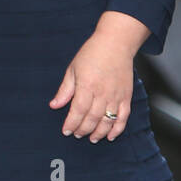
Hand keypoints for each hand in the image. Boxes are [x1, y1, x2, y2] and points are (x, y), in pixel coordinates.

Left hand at [49, 12, 149, 142]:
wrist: (116, 43)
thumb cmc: (93, 53)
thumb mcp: (73, 69)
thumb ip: (65, 90)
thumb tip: (54, 105)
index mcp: (87, 85)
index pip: (78, 110)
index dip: (71, 123)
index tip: (66, 131)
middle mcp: (102, 93)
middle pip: (92, 118)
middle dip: (83, 130)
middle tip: (77, 135)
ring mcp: (116, 96)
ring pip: (107, 121)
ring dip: (98, 133)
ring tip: (91, 138)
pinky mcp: (126, 97)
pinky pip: (123, 117)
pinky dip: (118, 129)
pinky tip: (110, 136)